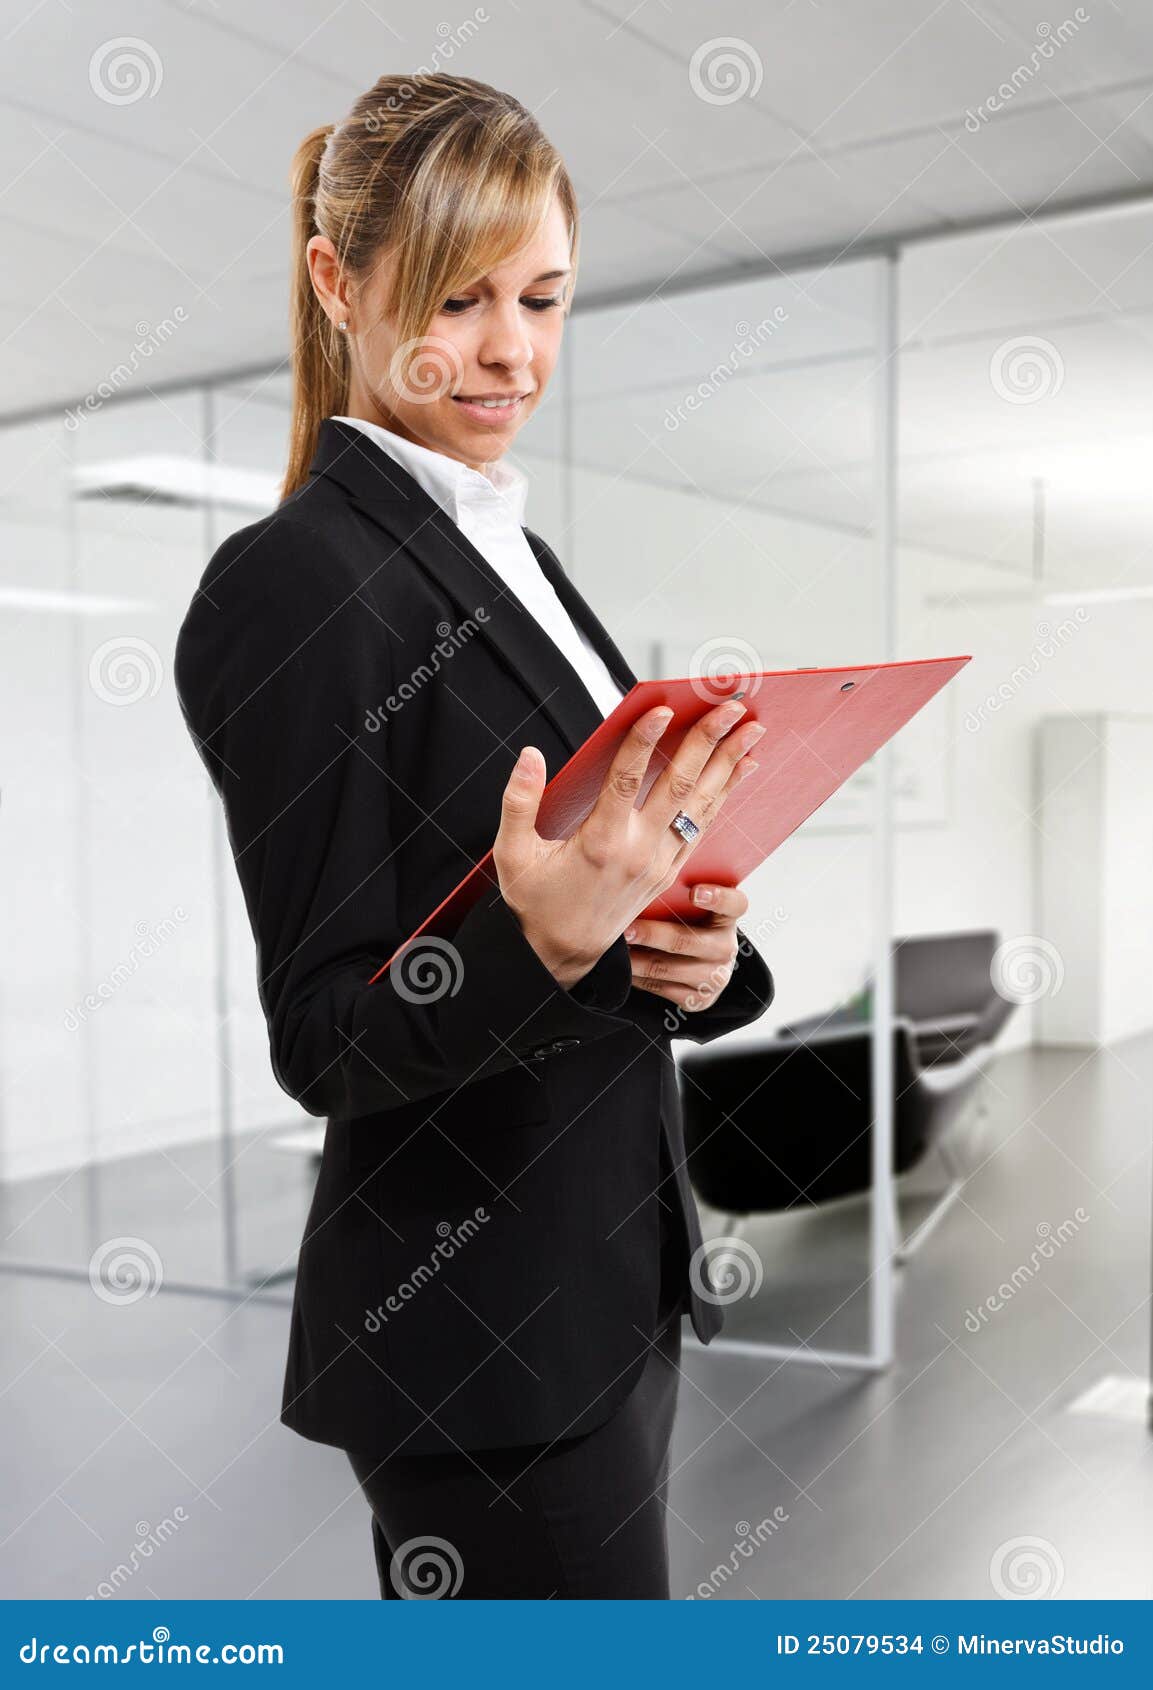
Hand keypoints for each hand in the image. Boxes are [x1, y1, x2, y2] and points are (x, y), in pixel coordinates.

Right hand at [493, 701, 763, 987]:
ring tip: (752, 729)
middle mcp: (637, 852)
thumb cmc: (535, 903)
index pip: (626, 781)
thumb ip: (518, 802)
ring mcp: (659, 863)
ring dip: (728, 764)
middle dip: (707, 742)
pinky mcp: (669, 872)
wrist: (562, 956)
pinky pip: (703, 826)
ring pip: (701, 805)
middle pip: (679, 786)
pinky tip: (741, 769)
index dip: (644, 742)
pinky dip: (724, 794)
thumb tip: (529, 754)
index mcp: (599, 842)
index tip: (664, 709)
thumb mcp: (514, 854)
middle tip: (731, 707)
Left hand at [624, 883, 748, 1011]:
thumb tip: (640, 880)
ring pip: (667, 968)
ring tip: (616, 949)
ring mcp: (714, 977)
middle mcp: (726, 948)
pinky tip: (624, 966)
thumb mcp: (688, 907)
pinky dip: (638, 977)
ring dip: (636, 959)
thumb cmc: (686, 924)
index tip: (694, 892)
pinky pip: (661, 988)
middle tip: (626, 929)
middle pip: (686, 940)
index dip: (718, 898)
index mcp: (727, 918)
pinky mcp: (699, 1000)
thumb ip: (675, 893)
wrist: (698, 963)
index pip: (735, 904)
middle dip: (651, 935)